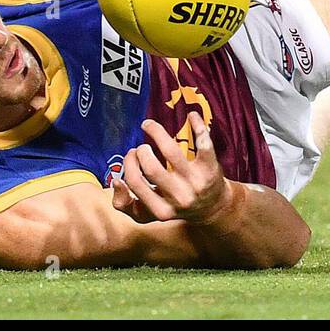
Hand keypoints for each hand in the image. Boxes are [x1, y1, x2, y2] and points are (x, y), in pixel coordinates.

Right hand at [111, 113, 233, 223]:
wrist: (214, 208)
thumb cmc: (174, 206)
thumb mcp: (148, 215)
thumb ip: (125, 204)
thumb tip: (116, 181)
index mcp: (161, 210)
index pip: (135, 183)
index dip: (128, 164)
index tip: (131, 156)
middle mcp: (179, 198)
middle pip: (150, 167)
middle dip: (140, 152)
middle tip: (141, 148)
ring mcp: (196, 182)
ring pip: (171, 151)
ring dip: (156, 132)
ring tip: (149, 126)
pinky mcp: (211, 169)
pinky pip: (203, 143)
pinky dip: (197, 126)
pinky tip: (191, 115)